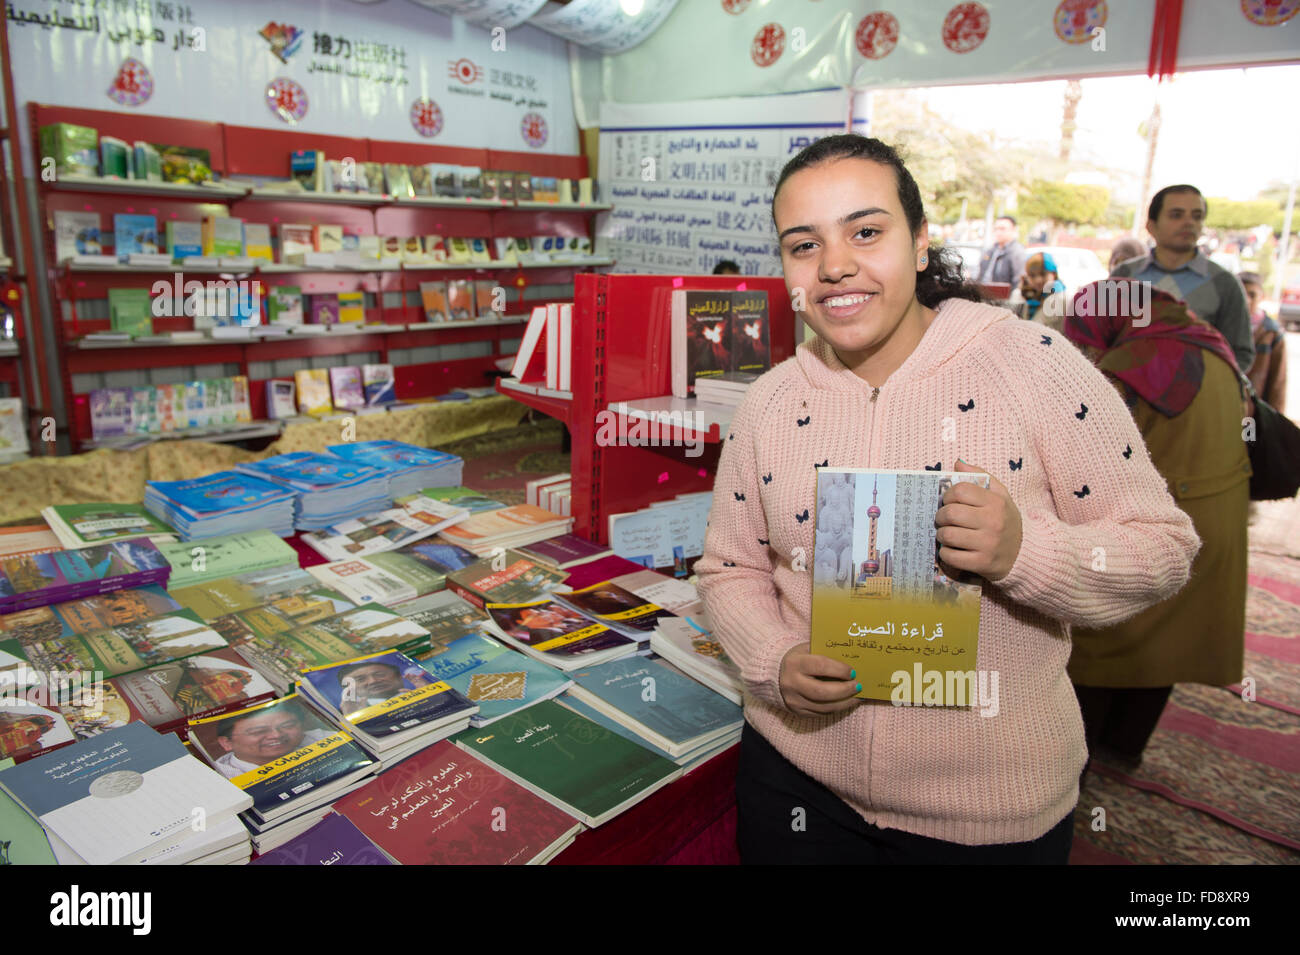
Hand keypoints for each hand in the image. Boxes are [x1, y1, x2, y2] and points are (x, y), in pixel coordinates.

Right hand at [778, 642, 859, 716]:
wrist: (776, 674)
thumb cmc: (799, 658)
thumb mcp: (808, 650)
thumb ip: (826, 653)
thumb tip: (852, 661)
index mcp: (794, 663)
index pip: (820, 666)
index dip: (839, 670)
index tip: (853, 672)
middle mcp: (792, 683)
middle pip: (822, 691)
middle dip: (844, 690)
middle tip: (859, 686)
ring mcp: (794, 700)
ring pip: (824, 707)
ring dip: (844, 702)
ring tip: (858, 696)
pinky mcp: (798, 712)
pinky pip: (821, 714)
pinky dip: (837, 708)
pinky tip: (847, 702)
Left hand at [935, 460, 1023, 581]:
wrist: (1024, 552)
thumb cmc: (1006, 520)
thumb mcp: (1000, 495)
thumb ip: (981, 476)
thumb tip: (958, 463)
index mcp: (996, 502)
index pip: (960, 491)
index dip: (948, 495)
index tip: (949, 502)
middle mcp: (993, 522)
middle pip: (950, 513)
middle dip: (940, 516)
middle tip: (944, 519)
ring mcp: (988, 544)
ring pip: (947, 535)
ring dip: (941, 535)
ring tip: (947, 534)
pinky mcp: (982, 563)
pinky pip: (950, 556)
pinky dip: (946, 553)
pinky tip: (952, 550)